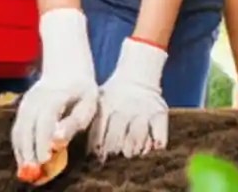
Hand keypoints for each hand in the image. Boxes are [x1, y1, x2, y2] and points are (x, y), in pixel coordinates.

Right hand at [12, 9, 99, 176]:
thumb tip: (58, 142)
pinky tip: (25, 161)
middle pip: (27, 128)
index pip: (45, 120)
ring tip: (28, 173)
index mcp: (55, 95)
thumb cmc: (82, 90)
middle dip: (29, 153)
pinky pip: (17, 130)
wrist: (67, 67)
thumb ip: (73, 123)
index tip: (45, 161)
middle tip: (34, 174)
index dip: (43, 141)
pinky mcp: (22, 108)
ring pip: (19, 130)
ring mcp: (26, 103)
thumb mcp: (87, 104)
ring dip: (21, 152)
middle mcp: (36, 98)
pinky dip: (19, 147)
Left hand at [90, 38, 167, 160]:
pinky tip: (148, 148)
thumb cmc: (112, 97)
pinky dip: (154, 146)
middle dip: (113, 153)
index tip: (98, 159)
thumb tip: (77, 147)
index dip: (98, 149)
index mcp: (106, 106)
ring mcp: (143, 111)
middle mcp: (124, 108)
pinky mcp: (160, 114)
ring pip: (137, 139)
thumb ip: (90, 121)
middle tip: (113, 160)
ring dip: (132, 151)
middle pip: (117, 139)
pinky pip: (159, 136)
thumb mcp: (98, 100)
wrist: (138, 77)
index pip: (99, 133)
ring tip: (129, 154)